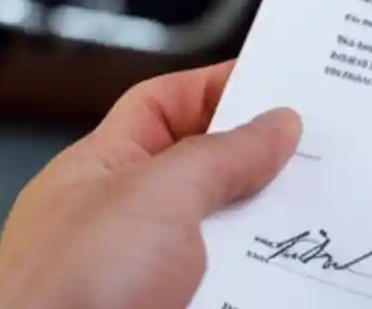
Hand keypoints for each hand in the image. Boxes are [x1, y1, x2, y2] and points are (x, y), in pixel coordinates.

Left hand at [0, 61, 300, 308]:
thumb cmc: (62, 288)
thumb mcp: (160, 194)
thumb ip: (222, 153)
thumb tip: (274, 125)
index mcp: (106, 168)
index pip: (165, 104)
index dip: (218, 88)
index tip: (276, 84)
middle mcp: (126, 219)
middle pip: (209, 174)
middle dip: (258, 169)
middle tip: (310, 160)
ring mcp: (146, 272)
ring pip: (227, 238)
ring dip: (266, 233)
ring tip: (301, 225)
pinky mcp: (171, 306)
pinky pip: (231, 286)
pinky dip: (262, 281)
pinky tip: (284, 278)